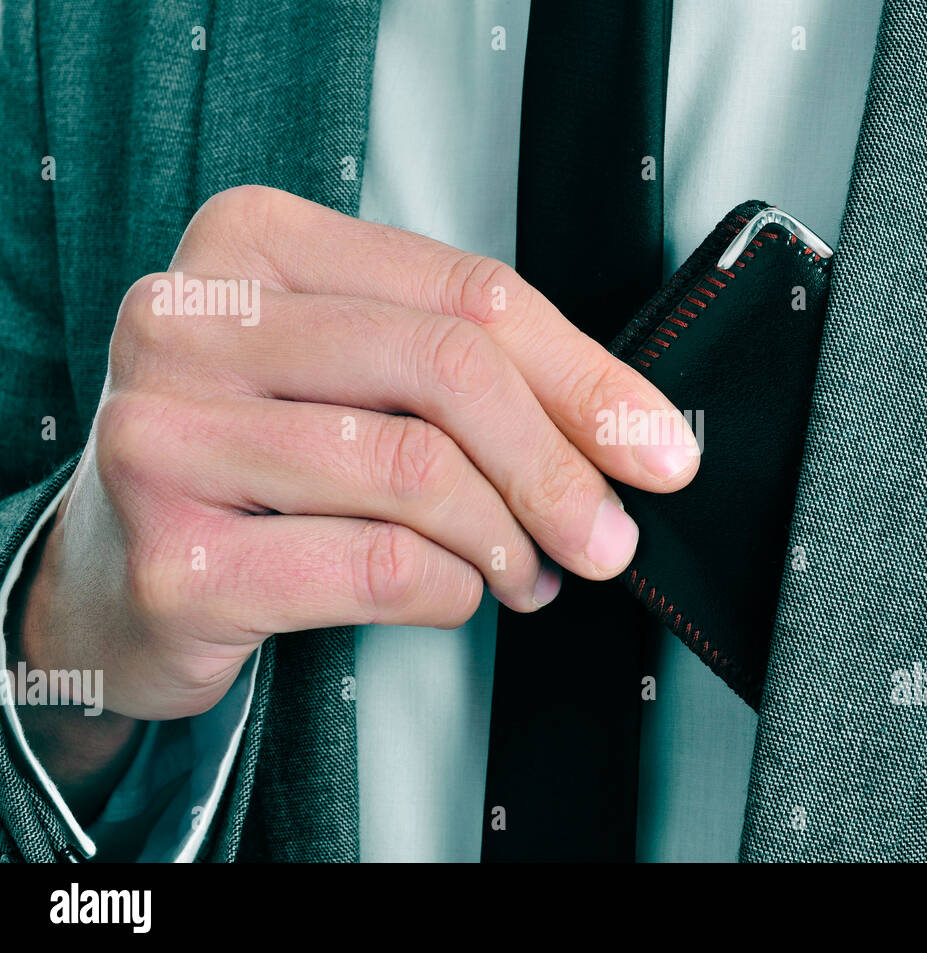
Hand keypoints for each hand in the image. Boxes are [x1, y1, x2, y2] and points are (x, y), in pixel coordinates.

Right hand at [17, 185, 697, 733]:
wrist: (116, 573)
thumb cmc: (256, 458)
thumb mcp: (356, 376)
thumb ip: (477, 376)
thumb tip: (629, 434)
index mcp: (252, 243)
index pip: (468, 295)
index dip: (587, 379)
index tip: (657, 450)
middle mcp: (191, 321)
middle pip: (448, 371)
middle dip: (560, 467)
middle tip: (608, 534)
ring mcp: (165, 437)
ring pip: (417, 472)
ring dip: (507, 539)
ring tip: (528, 571)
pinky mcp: (174, 556)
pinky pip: (374, 566)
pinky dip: (446, 590)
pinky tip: (450, 592)